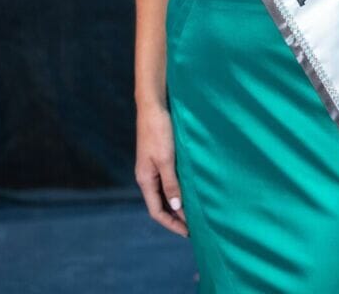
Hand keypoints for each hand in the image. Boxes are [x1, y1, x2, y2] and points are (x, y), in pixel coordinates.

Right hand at [135, 104, 188, 237]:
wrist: (153, 106)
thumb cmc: (158, 131)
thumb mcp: (166, 159)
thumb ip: (171, 183)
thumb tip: (177, 207)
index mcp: (144, 179)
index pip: (156, 211)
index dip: (171, 223)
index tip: (187, 232)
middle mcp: (146, 176)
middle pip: (160, 204)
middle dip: (175, 216)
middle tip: (193, 225)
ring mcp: (152, 166)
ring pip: (164, 191)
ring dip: (177, 202)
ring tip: (194, 210)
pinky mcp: (159, 157)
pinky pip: (167, 179)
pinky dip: (177, 188)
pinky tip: (189, 188)